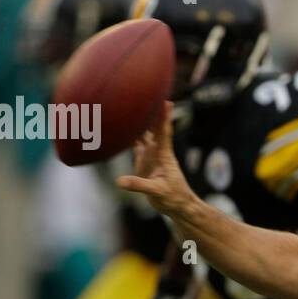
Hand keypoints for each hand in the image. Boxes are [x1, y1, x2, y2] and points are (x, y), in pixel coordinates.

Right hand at [117, 103, 197, 219]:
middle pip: (152, 127)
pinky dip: (128, 136)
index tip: (166, 100)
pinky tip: (121, 126)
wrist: (178, 205)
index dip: (164, 117)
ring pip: (142, 134)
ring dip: (136, 121)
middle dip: (148, 112)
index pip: (163, 132)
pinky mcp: (144, 162)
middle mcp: (157, 151)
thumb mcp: (157, 192)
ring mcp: (150, 155)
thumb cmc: (174, 198)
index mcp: (163, 155)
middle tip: (141, 93)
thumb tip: (120, 182)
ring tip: (127, 104)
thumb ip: (139, 185)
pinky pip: (135, 145)